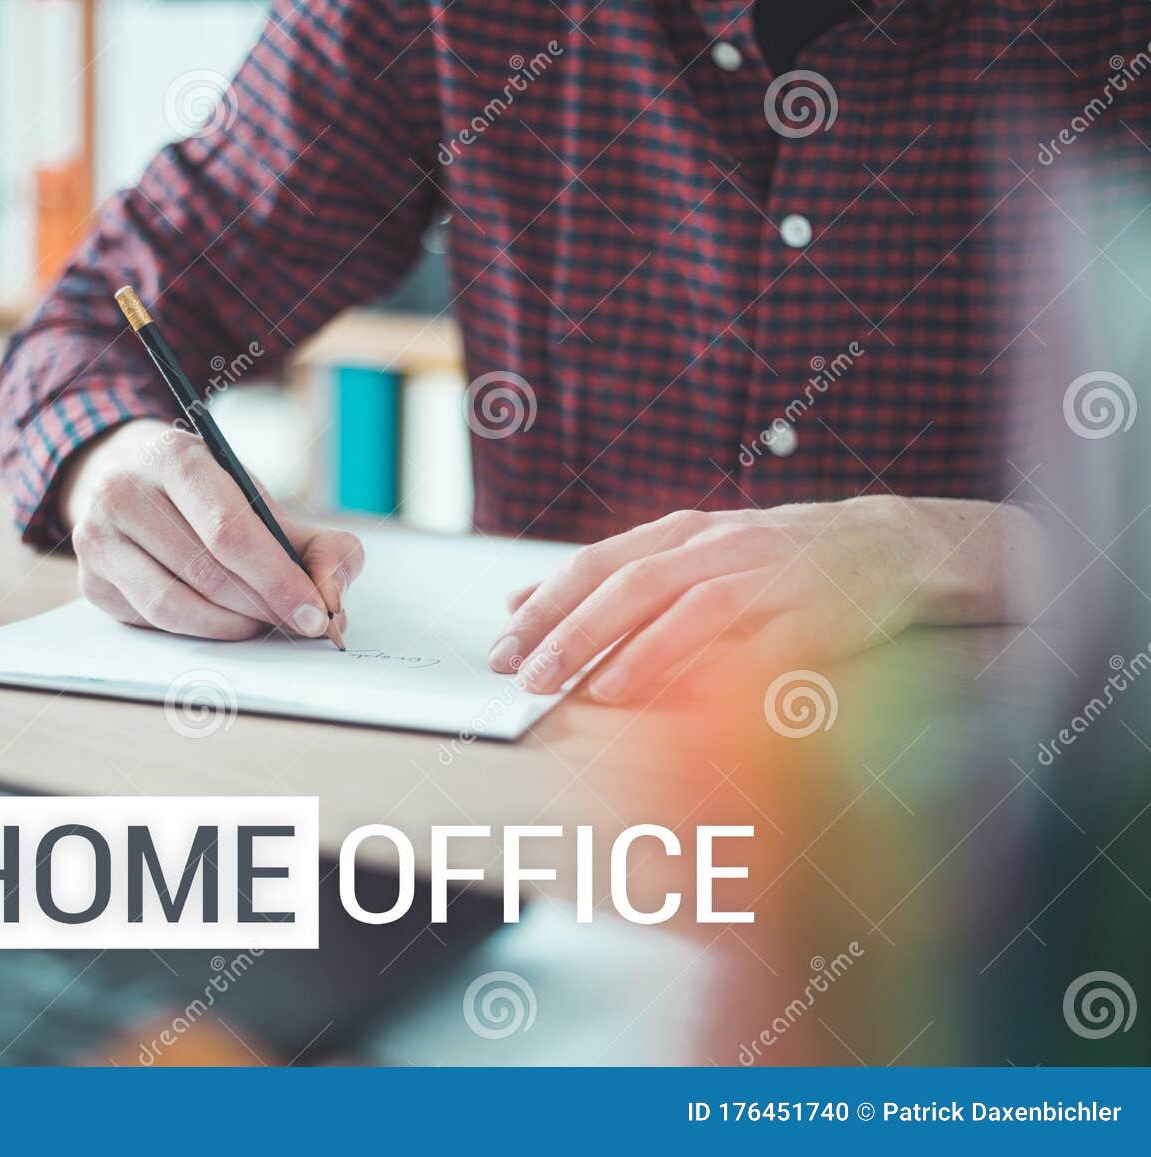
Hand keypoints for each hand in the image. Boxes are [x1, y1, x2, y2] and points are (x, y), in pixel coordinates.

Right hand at [64, 418, 363, 639]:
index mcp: (173, 457)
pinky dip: (197, 631)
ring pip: (174, 607)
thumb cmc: (204, 494)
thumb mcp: (258, 497)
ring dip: (231, 626)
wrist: (124, 477)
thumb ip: (314, 544)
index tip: (315, 614)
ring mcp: (97, 539)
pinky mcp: (90, 582)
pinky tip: (221, 620)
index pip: (230, 531)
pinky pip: (152, 623)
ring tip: (261, 622)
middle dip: (263, 607)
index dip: (278, 580)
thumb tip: (334, 598)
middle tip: (296, 623)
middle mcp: (123, 493)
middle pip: (205, 573)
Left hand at [488, 496, 1045, 703]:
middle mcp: (723, 544)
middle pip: (636, 583)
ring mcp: (773, 574)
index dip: (546, 606)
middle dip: (577, 632)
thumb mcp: (684, 555)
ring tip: (596, 691)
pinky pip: (766, 642)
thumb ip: (606, 579)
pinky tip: (690, 696)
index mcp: (684, 531)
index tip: (501, 648)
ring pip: (696, 606)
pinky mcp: (821, 611)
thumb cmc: (770, 561)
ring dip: (642, 651)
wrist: (889, 546)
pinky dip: (726, 667)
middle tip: (532, 676)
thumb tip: (516, 601)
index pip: (598, 563)